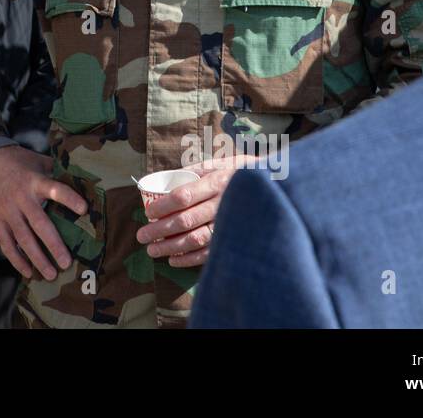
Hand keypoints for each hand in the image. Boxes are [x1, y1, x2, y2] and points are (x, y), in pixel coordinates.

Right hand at [0, 146, 86, 280]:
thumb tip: (81, 178)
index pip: (55, 189)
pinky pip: (6, 243)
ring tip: (51, 274)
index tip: (84, 209)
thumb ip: (55, 170)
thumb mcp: (37, 160)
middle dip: (54, 245)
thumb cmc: (16, 160)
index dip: (68, 199)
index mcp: (34, 181)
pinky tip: (28, 272)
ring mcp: (7, 211)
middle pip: (39, 224)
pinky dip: (16, 259)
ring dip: (37, 258)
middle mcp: (21, 198)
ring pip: (23, 239)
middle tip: (66, 262)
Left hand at [136, 155, 256, 267]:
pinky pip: (212, 252)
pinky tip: (174, 260)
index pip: (184, 196)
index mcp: (217, 181)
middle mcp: (224, 203)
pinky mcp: (238, 239)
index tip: (149, 212)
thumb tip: (166, 176)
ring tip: (152, 250)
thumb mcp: (222, 162)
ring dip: (171, 246)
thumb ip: (196, 169)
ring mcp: (232, 223)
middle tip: (142, 236)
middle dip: (160, 230)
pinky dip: (190, 259)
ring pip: (197, 239)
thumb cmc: (244, 172)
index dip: (163, 206)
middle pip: (186, 220)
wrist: (280, 187)